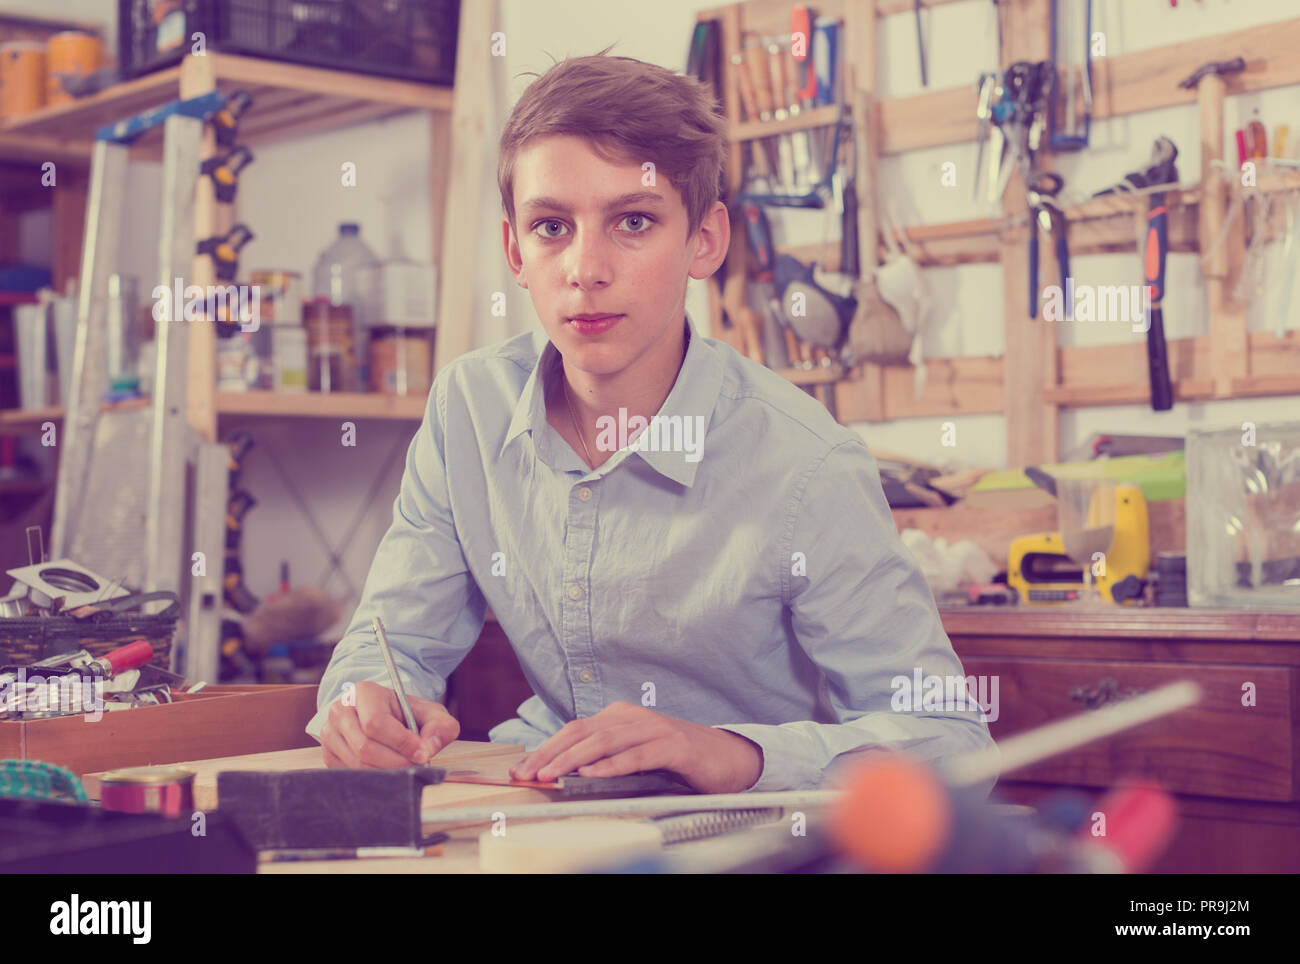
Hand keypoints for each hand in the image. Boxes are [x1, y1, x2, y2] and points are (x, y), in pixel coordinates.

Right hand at [321, 680, 459, 768]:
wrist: (386, 717)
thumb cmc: (408, 715)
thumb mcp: (431, 714)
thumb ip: (441, 726)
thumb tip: (428, 747)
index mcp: (364, 692)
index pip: (376, 723)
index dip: (401, 743)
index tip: (422, 754)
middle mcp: (341, 710)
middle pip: (365, 748)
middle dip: (396, 762)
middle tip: (416, 765)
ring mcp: (329, 733)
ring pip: (356, 765)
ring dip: (386, 772)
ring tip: (404, 767)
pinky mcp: (328, 754)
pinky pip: (349, 774)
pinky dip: (373, 778)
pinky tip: (388, 770)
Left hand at [508, 701, 762, 793]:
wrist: (727, 758)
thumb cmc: (677, 759)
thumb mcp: (634, 755)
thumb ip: (604, 757)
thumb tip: (563, 774)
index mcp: (620, 716)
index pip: (574, 729)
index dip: (545, 747)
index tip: (521, 769)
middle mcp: (633, 717)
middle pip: (583, 732)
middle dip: (550, 754)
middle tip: (527, 774)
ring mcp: (654, 729)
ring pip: (605, 741)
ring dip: (573, 759)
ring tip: (551, 774)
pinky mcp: (674, 746)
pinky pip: (638, 755)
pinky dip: (612, 765)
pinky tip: (593, 774)